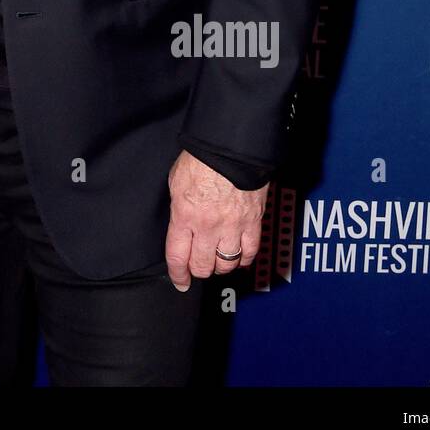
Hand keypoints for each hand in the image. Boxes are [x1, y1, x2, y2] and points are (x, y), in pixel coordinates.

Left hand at [164, 149, 266, 291]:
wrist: (231, 147)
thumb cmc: (201, 159)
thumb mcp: (176, 182)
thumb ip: (178, 208)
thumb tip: (181, 224)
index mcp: (184, 215)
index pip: (178, 257)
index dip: (178, 274)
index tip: (180, 281)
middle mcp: (208, 226)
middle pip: (204, 266)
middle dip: (199, 269)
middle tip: (199, 265)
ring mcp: (232, 226)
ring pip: (227, 263)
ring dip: (221, 265)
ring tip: (218, 258)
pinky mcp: (253, 222)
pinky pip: (250, 252)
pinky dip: (244, 258)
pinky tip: (239, 255)